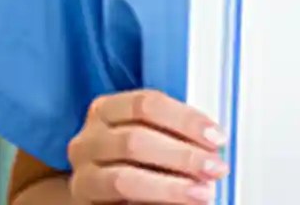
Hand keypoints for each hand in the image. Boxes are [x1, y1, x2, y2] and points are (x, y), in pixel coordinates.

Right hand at [66, 89, 228, 203]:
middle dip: (183, 155)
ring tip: (203, 193)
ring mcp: (82, 175)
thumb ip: (175, 133)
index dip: (185, 120)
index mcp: (106, 110)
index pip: (146, 104)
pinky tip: (179, 204)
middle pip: (135, 140)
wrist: (106, 194)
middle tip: (216, 168)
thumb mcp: (153, 135)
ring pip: (125, 179)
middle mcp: (87, 140)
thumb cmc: (136, 159)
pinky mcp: (85, 202)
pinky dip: (155, 201)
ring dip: (171, 187)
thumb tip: (215, 143)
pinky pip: (120, 203)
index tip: (217, 137)